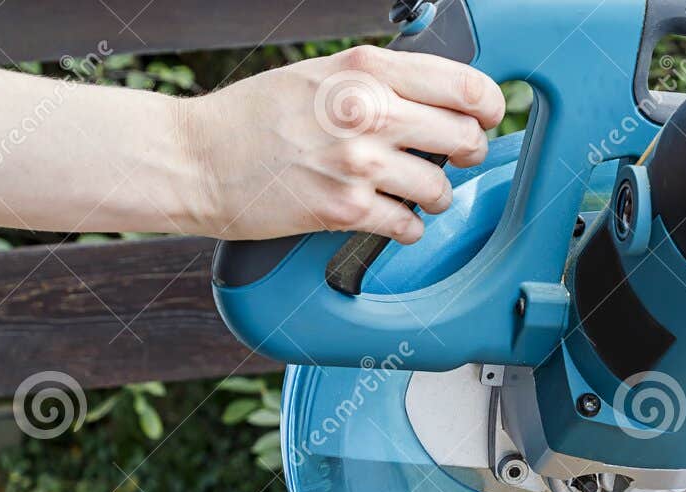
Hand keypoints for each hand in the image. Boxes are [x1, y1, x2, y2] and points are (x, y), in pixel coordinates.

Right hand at [177, 45, 506, 243]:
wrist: (198, 160)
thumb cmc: (252, 118)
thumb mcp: (319, 74)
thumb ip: (376, 81)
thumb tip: (431, 97)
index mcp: (365, 70)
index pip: (463, 84)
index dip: (487, 105)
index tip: (486, 117)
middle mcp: (368, 112)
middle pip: (463, 136)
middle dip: (468, 152)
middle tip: (458, 158)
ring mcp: (359, 163)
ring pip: (440, 187)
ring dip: (435, 195)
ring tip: (417, 193)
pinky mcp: (346, 209)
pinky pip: (407, 225)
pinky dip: (407, 227)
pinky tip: (393, 219)